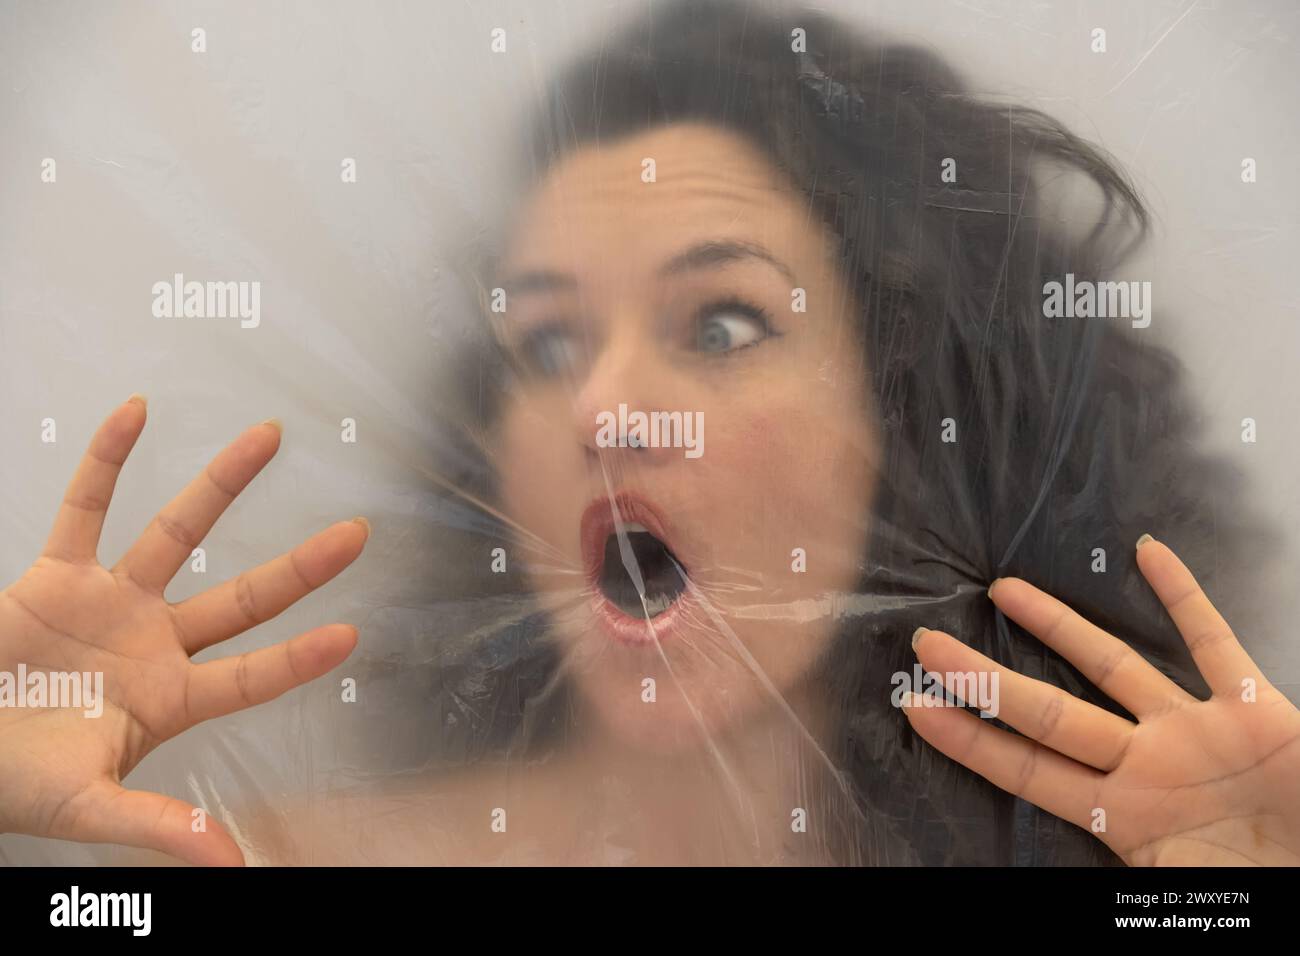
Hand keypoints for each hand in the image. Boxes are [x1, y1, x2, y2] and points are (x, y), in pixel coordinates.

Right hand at [0, 396, 367, 865]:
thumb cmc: (17, 779)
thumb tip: (230, 862)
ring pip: (177, 532)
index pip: (251, 675)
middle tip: (358, 534)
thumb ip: (157, 825)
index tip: (352, 633)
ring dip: (222, 484)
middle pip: (241, 597)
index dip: (298, 659)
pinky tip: (137, 412)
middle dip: (299, 568)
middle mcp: (154, 642)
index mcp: (170, 699)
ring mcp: (111, 603)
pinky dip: (107, 461)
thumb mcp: (88, 805)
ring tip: (271, 436)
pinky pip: (85, 505)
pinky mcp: (57, 575)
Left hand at [904, 535, 1299, 864]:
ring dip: (1060, 627)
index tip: (913, 706)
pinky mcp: (1255, 712)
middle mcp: (1147, 765)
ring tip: (1003, 590)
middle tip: (926, 642)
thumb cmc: (1260, 886)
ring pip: (1114, 668)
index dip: (968, 741)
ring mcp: (1196, 733)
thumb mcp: (1181, 894)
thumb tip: (1076, 882)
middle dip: (987, 680)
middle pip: (1049, 712)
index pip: (1025, 770)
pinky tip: (1149, 551)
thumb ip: (1131, 885)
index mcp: (1122, 816)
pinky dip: (1185, 597)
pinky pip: (1216, 645)